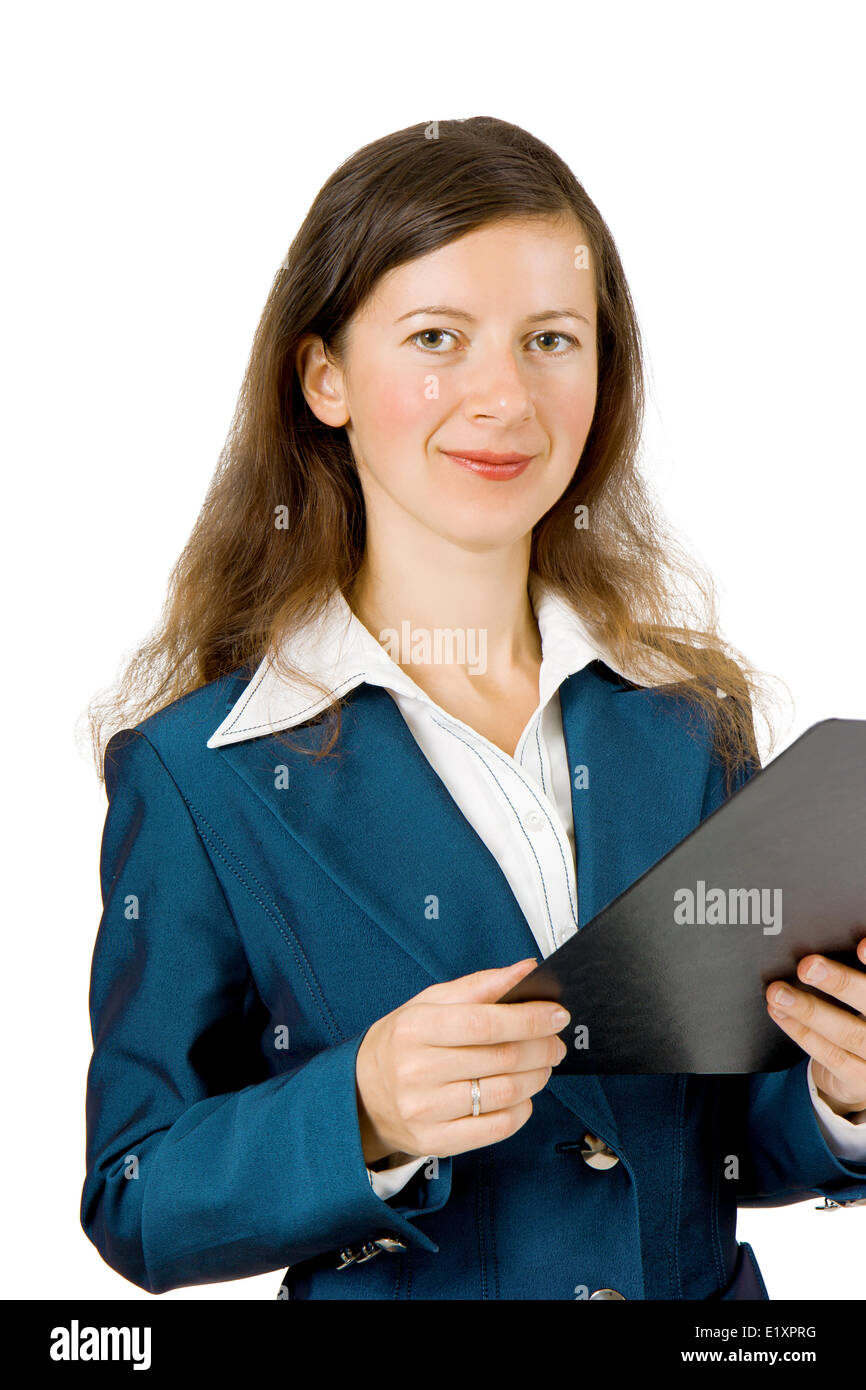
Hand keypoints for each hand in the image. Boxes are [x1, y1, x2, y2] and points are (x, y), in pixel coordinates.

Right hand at [354, 958, 568, 1163]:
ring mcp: (425, 1110)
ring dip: (536, 1077)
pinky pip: (496, 1128)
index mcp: (416, 1027)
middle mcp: (417, 1070)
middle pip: (501, 1058)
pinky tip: (522, 1095)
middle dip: (541, 1048)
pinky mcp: (435, 1141)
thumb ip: (480, 985)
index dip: (529, 1019)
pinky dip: (521, 1110)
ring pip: (504, 1094)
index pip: (485, 1023)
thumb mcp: (430, 1003)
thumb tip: (527, 969)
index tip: (557, 1015)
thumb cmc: (405, 1041)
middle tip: (555, 1042)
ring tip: (543, 1066)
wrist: (363, 1092)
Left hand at [765, 934, 865, 1116]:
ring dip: (809, 1010)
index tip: (860, 945)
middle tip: (808, 966)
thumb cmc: (861, 1016)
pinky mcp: (859, 1080)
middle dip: (840, 983)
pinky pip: (830, 1056)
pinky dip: (801, 1032)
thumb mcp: (860, 991)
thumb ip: (852, 973)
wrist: (865, 1070)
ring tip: (778, 992)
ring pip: (846, 1033)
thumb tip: (839, 935)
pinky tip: (780, 1014)